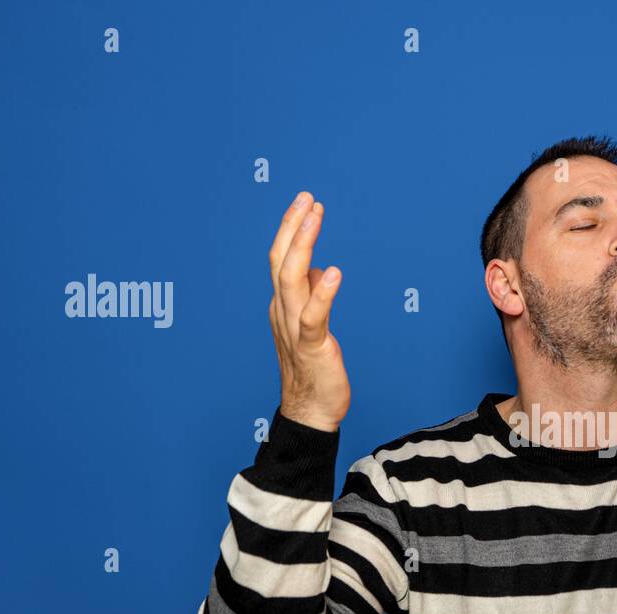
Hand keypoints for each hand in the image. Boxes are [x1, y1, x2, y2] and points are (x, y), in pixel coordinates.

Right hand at [268, 191, 349, 431]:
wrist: (310, 411)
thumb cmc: (313, 369)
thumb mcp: (313, 325)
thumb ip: (314, 297)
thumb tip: (322, 272)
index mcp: (283, 305)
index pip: (283, 259)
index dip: (292, 229)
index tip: (307, 203)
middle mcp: (283, 312)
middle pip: (281, 261)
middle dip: (293, 226)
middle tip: (308, 198)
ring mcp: (294, 328)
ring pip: (291, 280)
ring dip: (302, 245)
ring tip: (314, 218)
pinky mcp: (311, 347)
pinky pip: (313, 316)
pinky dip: (323, 293)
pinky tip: (335, 273)